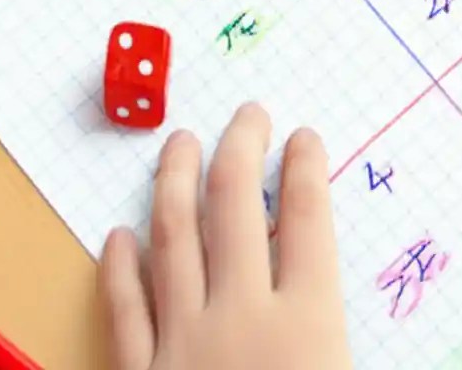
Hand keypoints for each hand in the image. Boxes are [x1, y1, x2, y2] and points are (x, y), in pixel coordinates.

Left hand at [98, 103, 351, 369]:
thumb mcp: (344, 367)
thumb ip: (334, 323)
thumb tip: (318, 279)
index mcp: (307, 320)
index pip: (306, 217)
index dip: (306, 167)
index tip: (303, 139)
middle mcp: (242, 316)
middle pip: (234, 206)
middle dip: (241, 148)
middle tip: (248, 116)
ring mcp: (184, 342)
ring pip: (173, 240)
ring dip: (175, 183)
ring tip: (180, 144)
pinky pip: (126, 309)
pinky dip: (119, 269)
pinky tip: (118, 236)